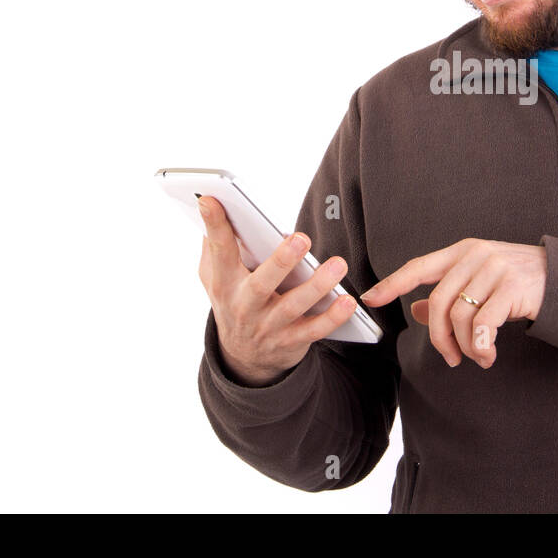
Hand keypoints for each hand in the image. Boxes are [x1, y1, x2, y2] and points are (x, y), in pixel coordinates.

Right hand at [197, 195, 356, 385]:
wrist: (243, 358)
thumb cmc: (234, 300)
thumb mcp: (215, 278)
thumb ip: (213, 246)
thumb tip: (209, 205)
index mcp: (225, 283)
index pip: (219, 251)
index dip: (215, 225)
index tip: (212, 199)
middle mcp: (245, 306)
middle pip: (263, 283)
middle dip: (282, 260)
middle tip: (301, 237)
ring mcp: (269, 326)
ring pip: (294, 306)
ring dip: (317, 286)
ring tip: (338, 264)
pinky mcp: (291, 341)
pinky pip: (315, 330)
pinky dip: (333, 317)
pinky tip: (348, 301)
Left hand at [359, 238, 545, 368]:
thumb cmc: (516, 282)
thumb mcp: (479, 282)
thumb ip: (448, 294)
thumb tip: (416, 311)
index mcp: (461, 252)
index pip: (418, 267)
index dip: (392, 283)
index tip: (370, 298)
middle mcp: (475, 256)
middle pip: (438, 303)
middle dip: (439, 338)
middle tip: (451, 359)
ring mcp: (494, 269)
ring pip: (460, 317)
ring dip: (464, 347)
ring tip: (477, 358)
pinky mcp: (513, 286)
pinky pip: (483, 324)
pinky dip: (481, 347)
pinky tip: (487, 354)